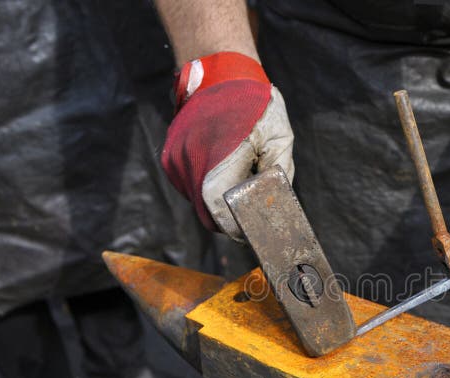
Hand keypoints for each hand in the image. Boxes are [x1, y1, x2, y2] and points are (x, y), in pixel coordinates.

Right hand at [161, 52, 293, 239]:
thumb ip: (279, 173)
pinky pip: (189, 188)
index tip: (250, 232)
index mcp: (219, 154)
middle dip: (227, 221)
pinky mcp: (170, 159)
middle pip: (206, 212)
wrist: (220, 74)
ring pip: (197, 202)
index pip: (219, 209)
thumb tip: (275, 204)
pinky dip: (206, 189)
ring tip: (237, 184)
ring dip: (216, 204)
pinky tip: (222, 171)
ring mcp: (176, 159)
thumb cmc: (256, 105)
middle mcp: (191, 159)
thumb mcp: (280, 136)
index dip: (234, 227)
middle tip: (248, 220)